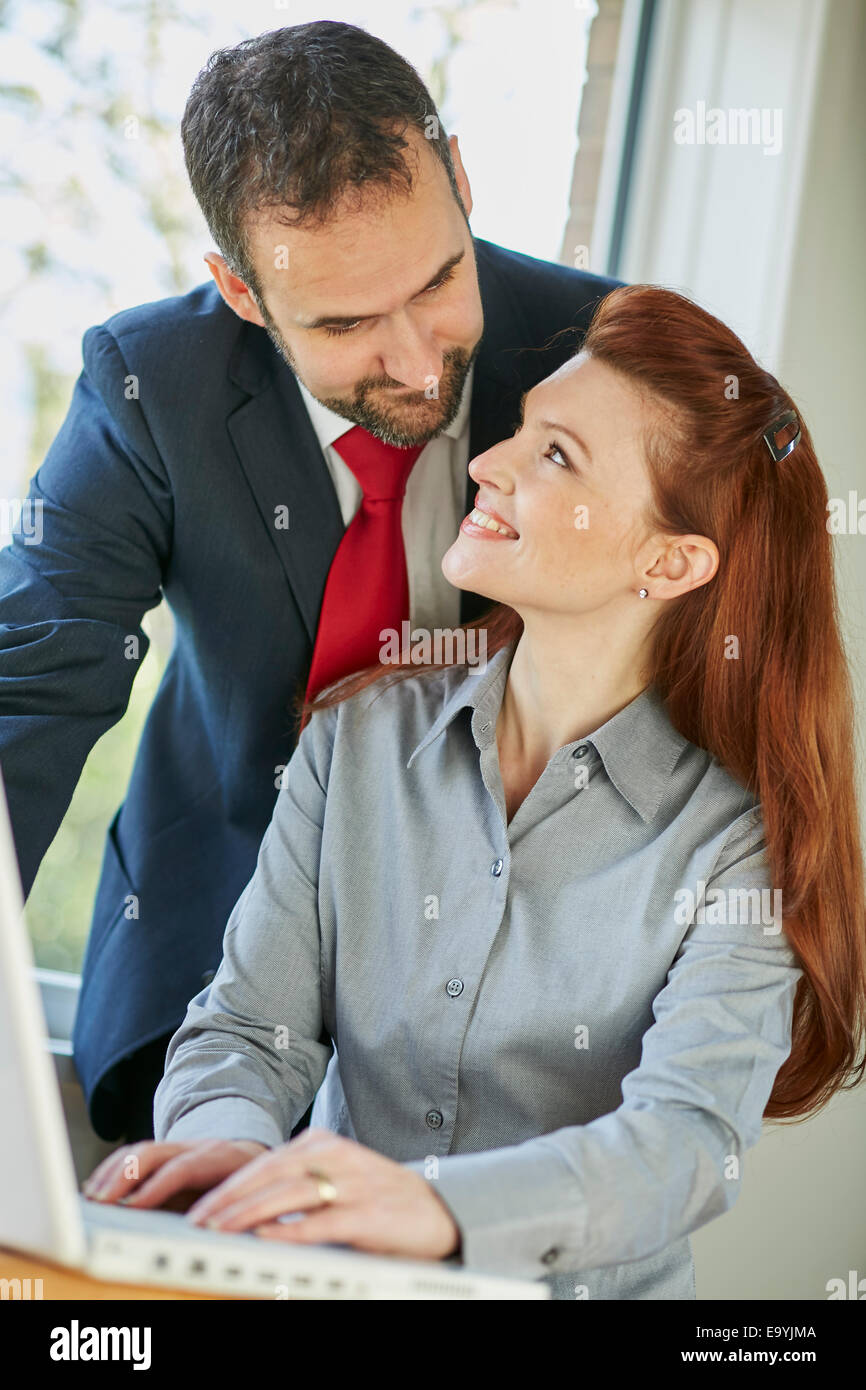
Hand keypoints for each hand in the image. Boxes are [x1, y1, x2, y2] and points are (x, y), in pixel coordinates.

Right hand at [82, 1139, 268, 1211]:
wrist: (253, 1156)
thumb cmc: (252, 1186)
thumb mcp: (249, 1199)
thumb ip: (231, 1213)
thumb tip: (217, 1232)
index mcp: (220, 1158)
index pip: (184, 1168)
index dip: (158, 1187)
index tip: (133, 1207)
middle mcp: (196, 1147)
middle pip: (154, 1153)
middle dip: (124, 1178)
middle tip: (101, 1202)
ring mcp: (178, 1147)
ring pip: (139, 1151)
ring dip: (111, 1174)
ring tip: (91, 1198)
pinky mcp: (164, 1155)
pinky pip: (133, 1155)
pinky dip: (111, 1171)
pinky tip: (96, 1188)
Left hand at [185, 1128, 460, 1261]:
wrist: (438, 1209)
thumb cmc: (377, 1196)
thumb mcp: (334, 1177)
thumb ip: (296, 1182)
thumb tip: (243, 1203)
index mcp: (322, 1144)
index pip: (263, 1163)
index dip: (228, 1186)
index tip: (198, 1208)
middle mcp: (334, 1156)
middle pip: (269, 1175)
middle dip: (228, 1200)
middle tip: (197, 1221)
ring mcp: (352, 1184)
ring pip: (289, 1195)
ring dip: (249, 1214)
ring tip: (219, 1230)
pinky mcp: (368, 1213)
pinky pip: (322, 1221)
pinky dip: (292, 1230)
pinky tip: (267, 1238)